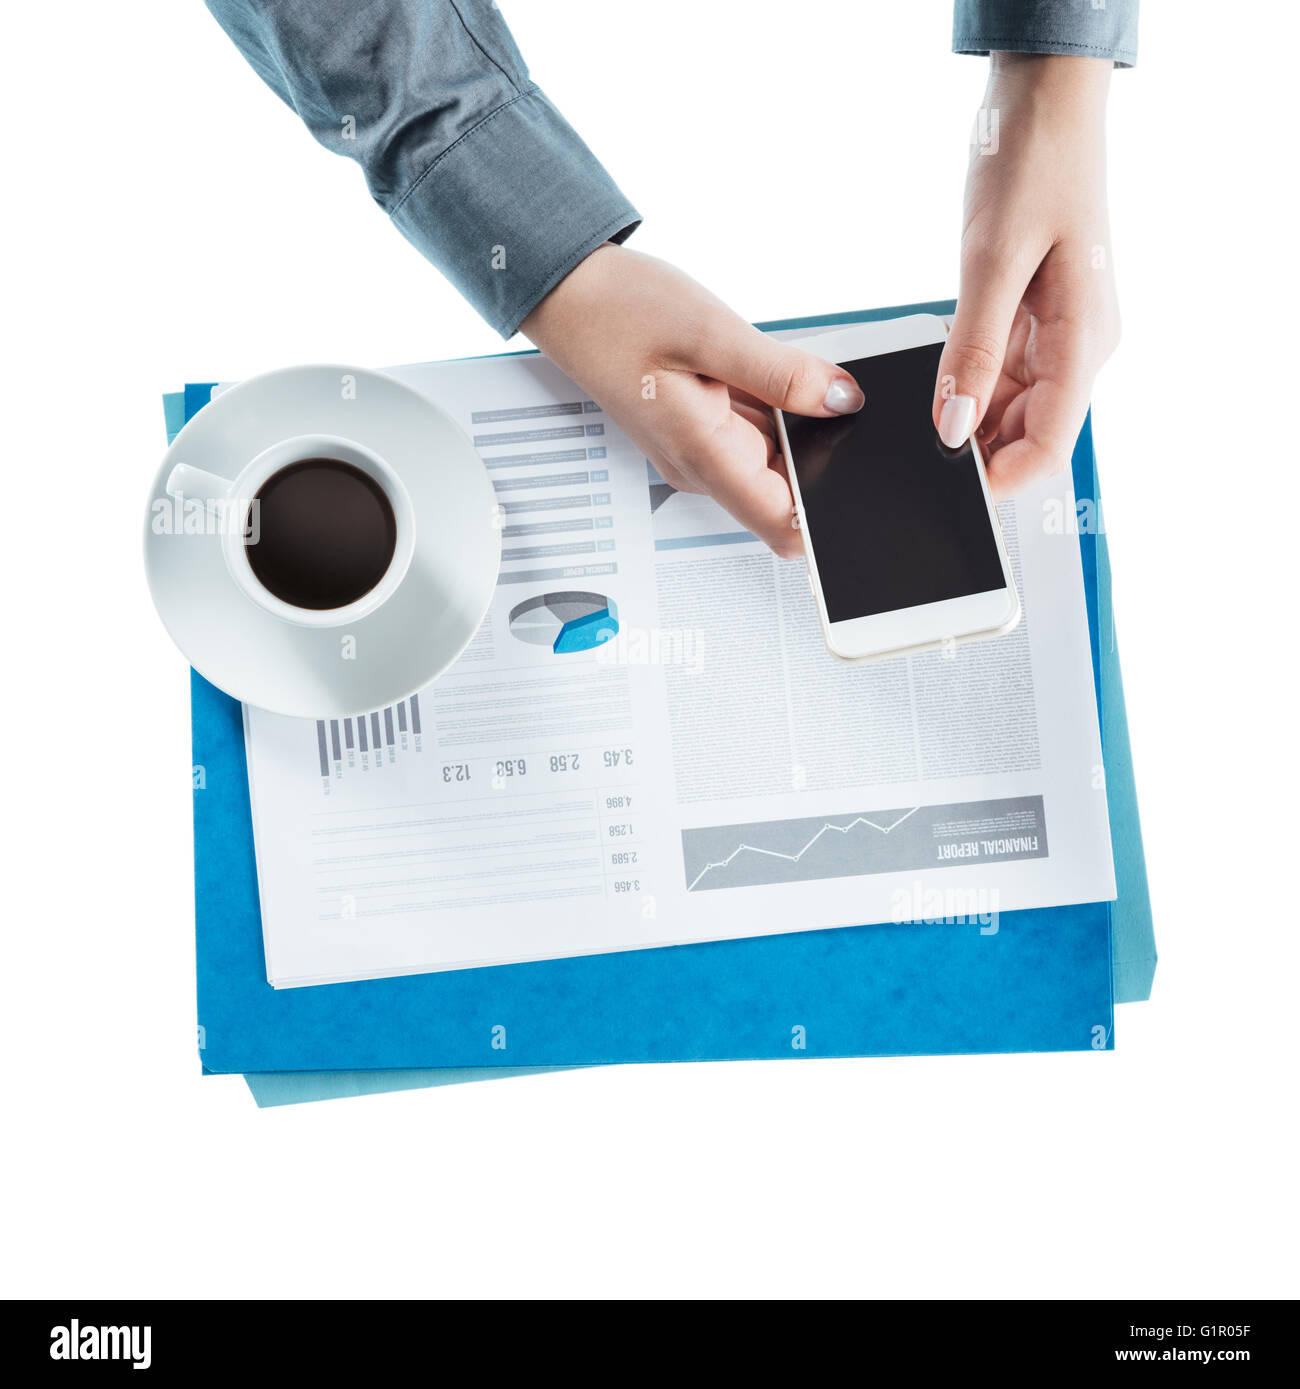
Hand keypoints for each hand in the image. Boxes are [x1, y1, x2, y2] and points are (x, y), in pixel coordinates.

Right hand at [521, 244, 863, 556]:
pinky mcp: (702, 432)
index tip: (856, 475)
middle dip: (820, 453)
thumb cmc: (619, 312)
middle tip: (819, 395)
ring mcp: (701, 452)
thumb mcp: (712, 333)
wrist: (570, 296)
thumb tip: (843, 401)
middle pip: (787, 493)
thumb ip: (784, 373)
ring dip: (796, 426)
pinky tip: (761, 373)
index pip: (784, 526)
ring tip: (777, 374)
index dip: (827, 514)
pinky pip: (756, 434)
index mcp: (704, 455)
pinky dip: (775, 408)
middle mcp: (702, 467)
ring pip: (775, 460)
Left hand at [934, 54, 1119, 497]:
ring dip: (969, 417)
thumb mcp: (991, 263)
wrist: (1043, 105)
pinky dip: (969, 383)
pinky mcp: (1037, 320)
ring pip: (1013, 408)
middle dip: (978, 450)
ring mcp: (1061, 334)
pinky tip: (938, 376)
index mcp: (1085, 338)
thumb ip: (973, 353)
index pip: (1052, 444)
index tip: (952, 493)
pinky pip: (1003, 374)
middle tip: (916, 450)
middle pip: (1031, 433)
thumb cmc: (1029, 166)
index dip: (1004, 480)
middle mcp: (1081, 345)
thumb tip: (953, 428)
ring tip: (921, 409)